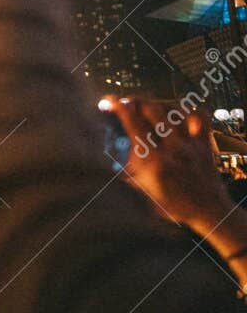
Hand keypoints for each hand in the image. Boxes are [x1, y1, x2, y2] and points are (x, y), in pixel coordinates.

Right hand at [111, 98, 234, 232]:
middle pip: (151, 110)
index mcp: (152, 161)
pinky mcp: (204, 144)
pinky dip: (187, 112)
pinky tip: (176, 113)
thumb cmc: (173, 206)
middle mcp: (171, 148)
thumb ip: (124, 175)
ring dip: (156, 105)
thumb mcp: (141, 193)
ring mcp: (189, 144)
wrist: (209, 212)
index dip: (118, 107)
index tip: (108, 100)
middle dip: (134, 101)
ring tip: (146, 106)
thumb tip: (104, 164)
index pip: (133, 124)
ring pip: (172, 111)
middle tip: (125, 102)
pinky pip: (199, 118)